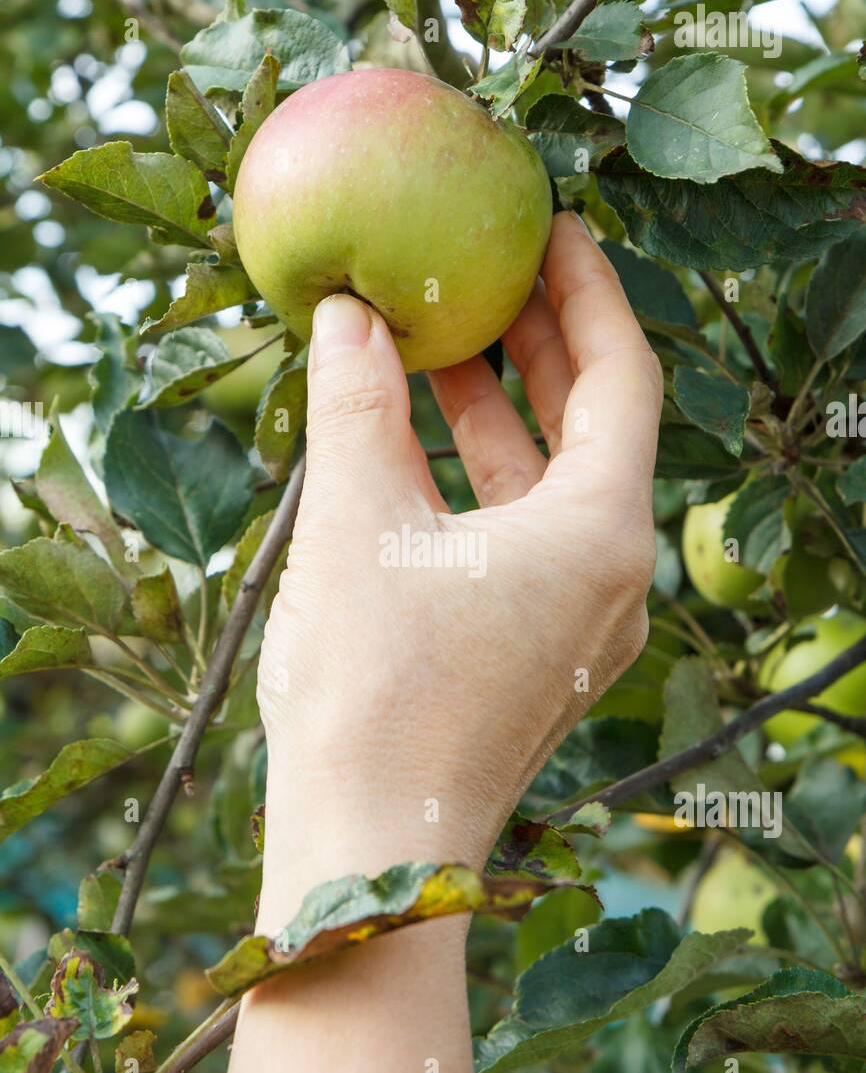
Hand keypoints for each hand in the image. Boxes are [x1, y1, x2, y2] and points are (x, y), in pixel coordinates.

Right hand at [256, 211, 662, 925]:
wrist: (368, 846)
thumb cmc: (372, 688)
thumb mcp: (356, 521)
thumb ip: (357, 404)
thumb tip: (345, 315)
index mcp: (602, 532)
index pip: (623, 377)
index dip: (590, 291)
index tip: (555, 226)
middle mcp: (612, 577)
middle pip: (591, 429)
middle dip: (540, 346)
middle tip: (492, 270)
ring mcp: (577, 623)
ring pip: (548, 488)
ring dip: (496, 415)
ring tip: (438, 343)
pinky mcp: (535, 655)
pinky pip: (520, 539)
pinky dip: (475, 483)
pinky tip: (411, 443)